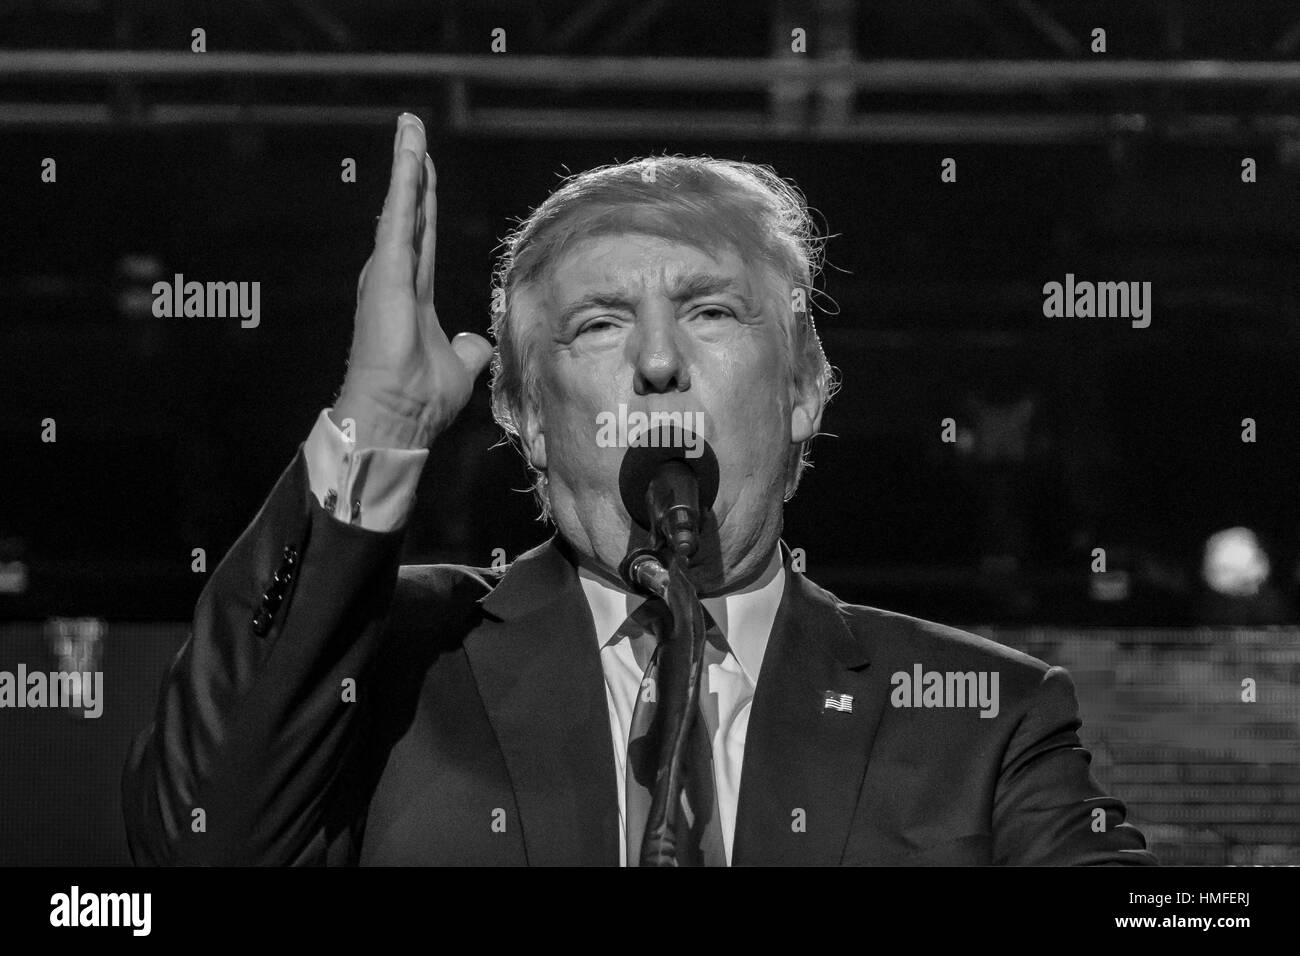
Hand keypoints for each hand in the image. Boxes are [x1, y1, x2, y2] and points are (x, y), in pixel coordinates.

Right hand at [333, 113, 492, 448]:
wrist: (399, 416)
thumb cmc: (422, 398)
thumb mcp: (459, 366)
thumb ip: (468, 348)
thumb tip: (476, 339)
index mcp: (412, 295)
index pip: (423, 237)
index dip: (425, 204)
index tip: (426, 171)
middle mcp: (396, 278)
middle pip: (410, 212)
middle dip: (413, 171)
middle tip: (412, 131)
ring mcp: (389, 272)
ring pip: (402, 205)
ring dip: (407, 164)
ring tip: (409, 126)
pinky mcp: (387, 270)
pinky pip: (399, 214)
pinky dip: (404, 179)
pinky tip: (410, 149)